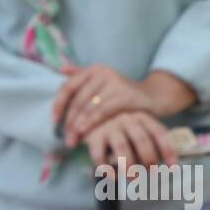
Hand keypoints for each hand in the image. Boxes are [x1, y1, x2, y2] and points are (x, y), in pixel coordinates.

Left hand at [54, 66, 195, 147]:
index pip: (68, 87)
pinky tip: (85, 132)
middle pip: (78, 99)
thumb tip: (61, 70)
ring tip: (74, 140)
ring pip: (88, 106)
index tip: (54, 121)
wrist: (156, 96)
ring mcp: (114, 83)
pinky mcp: (125, 95)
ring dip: (78, 125)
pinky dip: (92, 122)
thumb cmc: (126, 93)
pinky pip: (103, 111)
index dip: (59, 104)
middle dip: (69, 121)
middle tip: (65, 138)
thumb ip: (83, 76)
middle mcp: (102, 73)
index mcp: (94, 70)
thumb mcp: (104, 82)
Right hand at [84, 111, 178, 177]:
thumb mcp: (142, 131)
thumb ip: (155, 144)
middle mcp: (127, 120)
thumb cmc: (126, 132)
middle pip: (141, 139)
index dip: (168, 150)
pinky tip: (114, 177)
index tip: (173, 167)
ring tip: (134, 178)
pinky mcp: (93, 137)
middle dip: (149, 159)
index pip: (159, 133)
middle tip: (153, 173)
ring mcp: (109, 127)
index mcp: (143, 118)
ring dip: (130, 165)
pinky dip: (107, 168)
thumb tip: (172, 166)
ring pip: (122, 147)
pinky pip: (99, 154)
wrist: (94, 118)